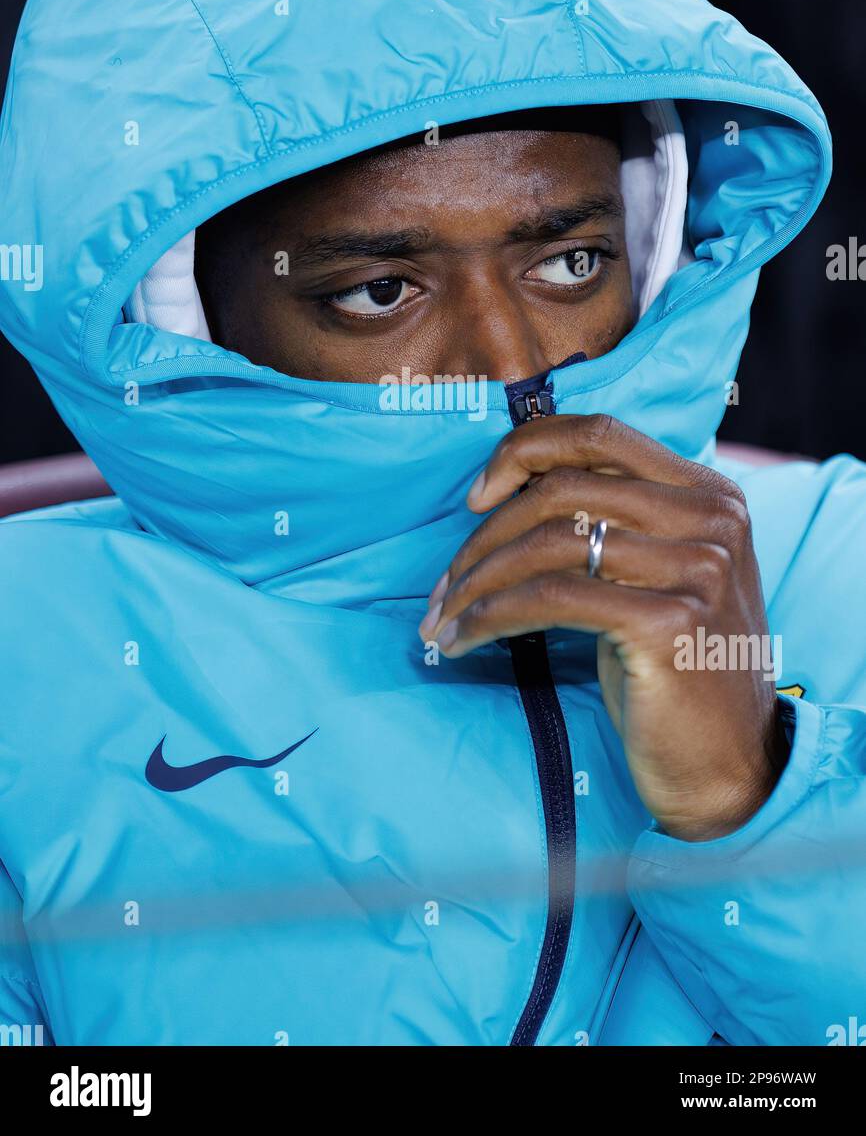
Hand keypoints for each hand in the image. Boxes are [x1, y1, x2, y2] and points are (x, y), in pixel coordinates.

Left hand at [418, 413, 788, 840]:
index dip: (523, 451)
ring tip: (440, 620)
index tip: (476, 495)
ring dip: (476, 582)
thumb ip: (616, 523)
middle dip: (483, 536)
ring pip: (548, 542)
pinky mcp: (668, 622)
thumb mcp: (658, 579)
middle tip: (441, 586)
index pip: (598, 434)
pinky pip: (550, 598)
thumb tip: (507, 488)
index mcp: (709, 494)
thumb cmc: (673, 672)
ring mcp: (696, 569)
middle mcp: (711, 520)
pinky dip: (491, 616)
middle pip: (561, 489)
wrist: (728, 768)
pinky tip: (463, 640)